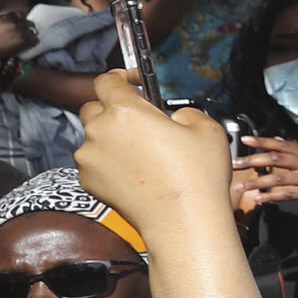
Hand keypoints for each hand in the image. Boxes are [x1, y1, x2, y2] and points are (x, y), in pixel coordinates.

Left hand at [74, 73, 234, 236]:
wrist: (182, 221)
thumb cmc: (196, 176)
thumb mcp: (208, 128)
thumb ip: (184, 111)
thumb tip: (174, 117)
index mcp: (125, 111)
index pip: (106, 80)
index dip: (121, 77)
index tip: (134, 81)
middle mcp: (100, 131)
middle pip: (94, 107)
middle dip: (113, 110)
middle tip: (142, 123)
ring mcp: (90, 158)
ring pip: (94, 137)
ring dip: (111, 138)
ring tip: (142, 154)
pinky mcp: (89, 181)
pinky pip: (94, 162)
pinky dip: (109, 163)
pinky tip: (135, 173)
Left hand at [232, 137, 297, 214]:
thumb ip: (294, 150)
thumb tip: (276, 140)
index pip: (280, 145)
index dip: (261, 141)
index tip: (244, 140)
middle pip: (276, 159)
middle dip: (252, 161)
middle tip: (233, 163)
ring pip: (278, 178)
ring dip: (257, 182)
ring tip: (239, 186)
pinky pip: (288, 194)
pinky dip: (272, 196)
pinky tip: (259, 199)